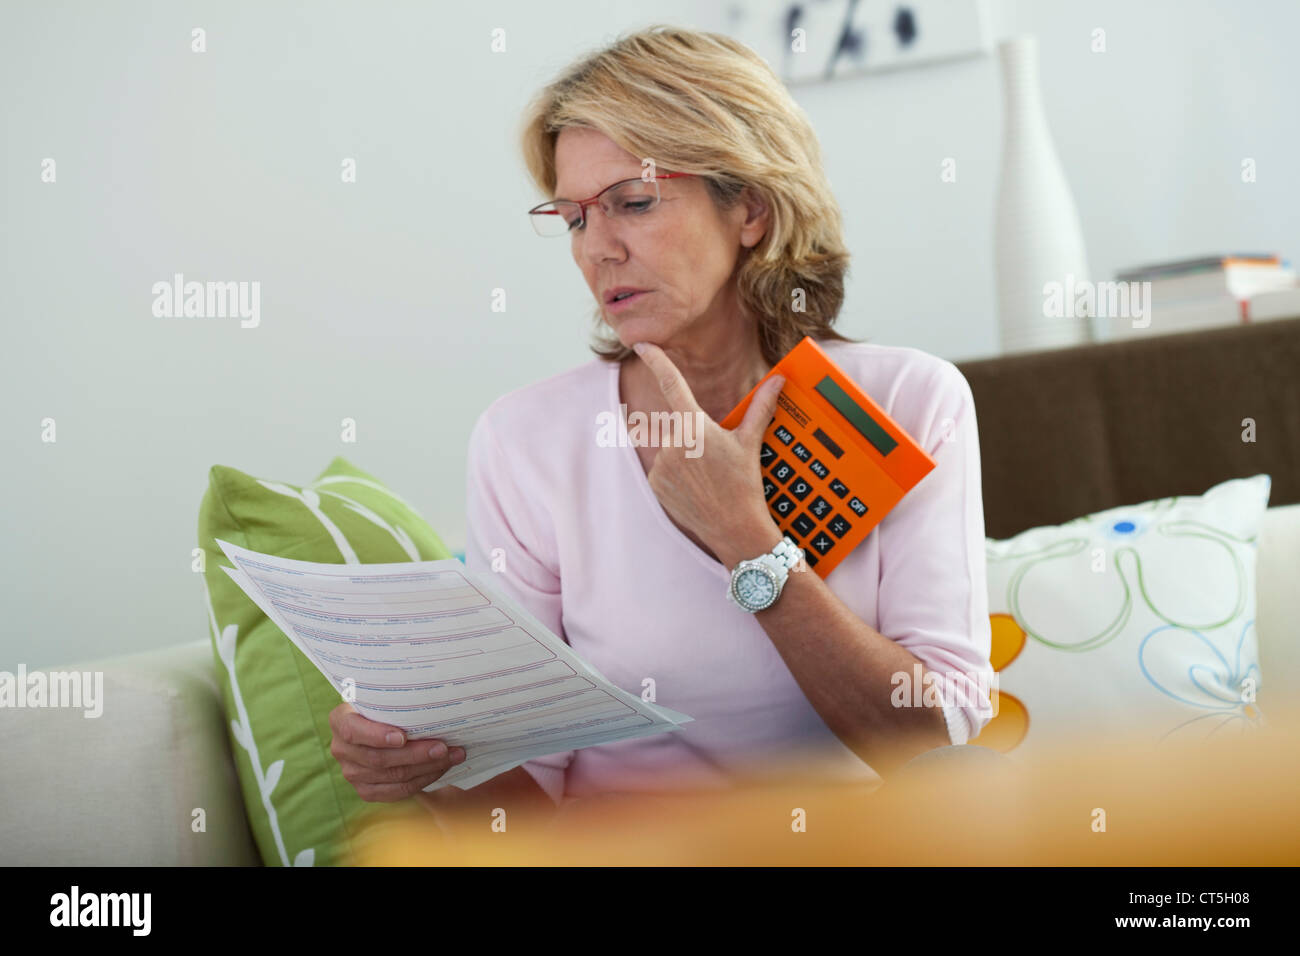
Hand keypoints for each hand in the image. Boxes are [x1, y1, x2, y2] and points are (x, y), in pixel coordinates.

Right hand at [328, 702, 466, 801]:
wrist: (377, 726)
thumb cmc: (385, 706)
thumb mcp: (382, 696)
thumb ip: (395, 697)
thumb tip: (432, 692)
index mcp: (340, 721)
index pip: (353, 730)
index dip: (377, 736)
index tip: (403, 737)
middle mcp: (341, 749)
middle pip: (380, 758)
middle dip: (416, 753)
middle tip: (443, 747)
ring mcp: (352, 773)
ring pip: (393, 776)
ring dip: (427, 767)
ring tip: (452, 756)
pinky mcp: (366, 791)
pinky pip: (398, 790)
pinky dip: (423, 780)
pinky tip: (440, 768)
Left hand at [631, 341, 784, 561]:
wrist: (734, 528)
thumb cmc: (745, 484)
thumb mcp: (751, 442)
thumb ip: (760, 407)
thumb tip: (778, 380)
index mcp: (694, 425)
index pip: (671, 383)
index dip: (656, 361)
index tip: (643, 345)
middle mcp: (672, 441)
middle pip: (677, 425)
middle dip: (693, 437)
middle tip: (714, 462)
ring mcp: (661, 464)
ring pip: (670, 448)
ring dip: (685, 457)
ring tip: (708, 478)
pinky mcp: (656, 484)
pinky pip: (663, 470)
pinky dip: (677, 475)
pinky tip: (697, 488)